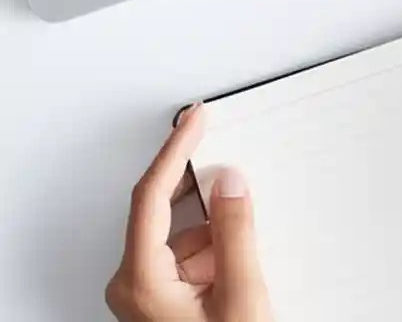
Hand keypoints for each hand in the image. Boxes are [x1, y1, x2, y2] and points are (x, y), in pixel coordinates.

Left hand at [106, 104, 272, 321]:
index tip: (196, 118)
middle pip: (166, 214)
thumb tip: (232, 181)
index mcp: (141, 279)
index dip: (176, 150)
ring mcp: (147, 295)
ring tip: (248, 261)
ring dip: (218, 236)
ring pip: (184, 238)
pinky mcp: (163, 302)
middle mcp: (133, 285)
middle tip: (236, 172)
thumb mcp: (242, 295)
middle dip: (208, 201)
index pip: (152, 196)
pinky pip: (189, 259)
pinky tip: (241, 270)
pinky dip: (217, 254)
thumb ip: (237, 233)